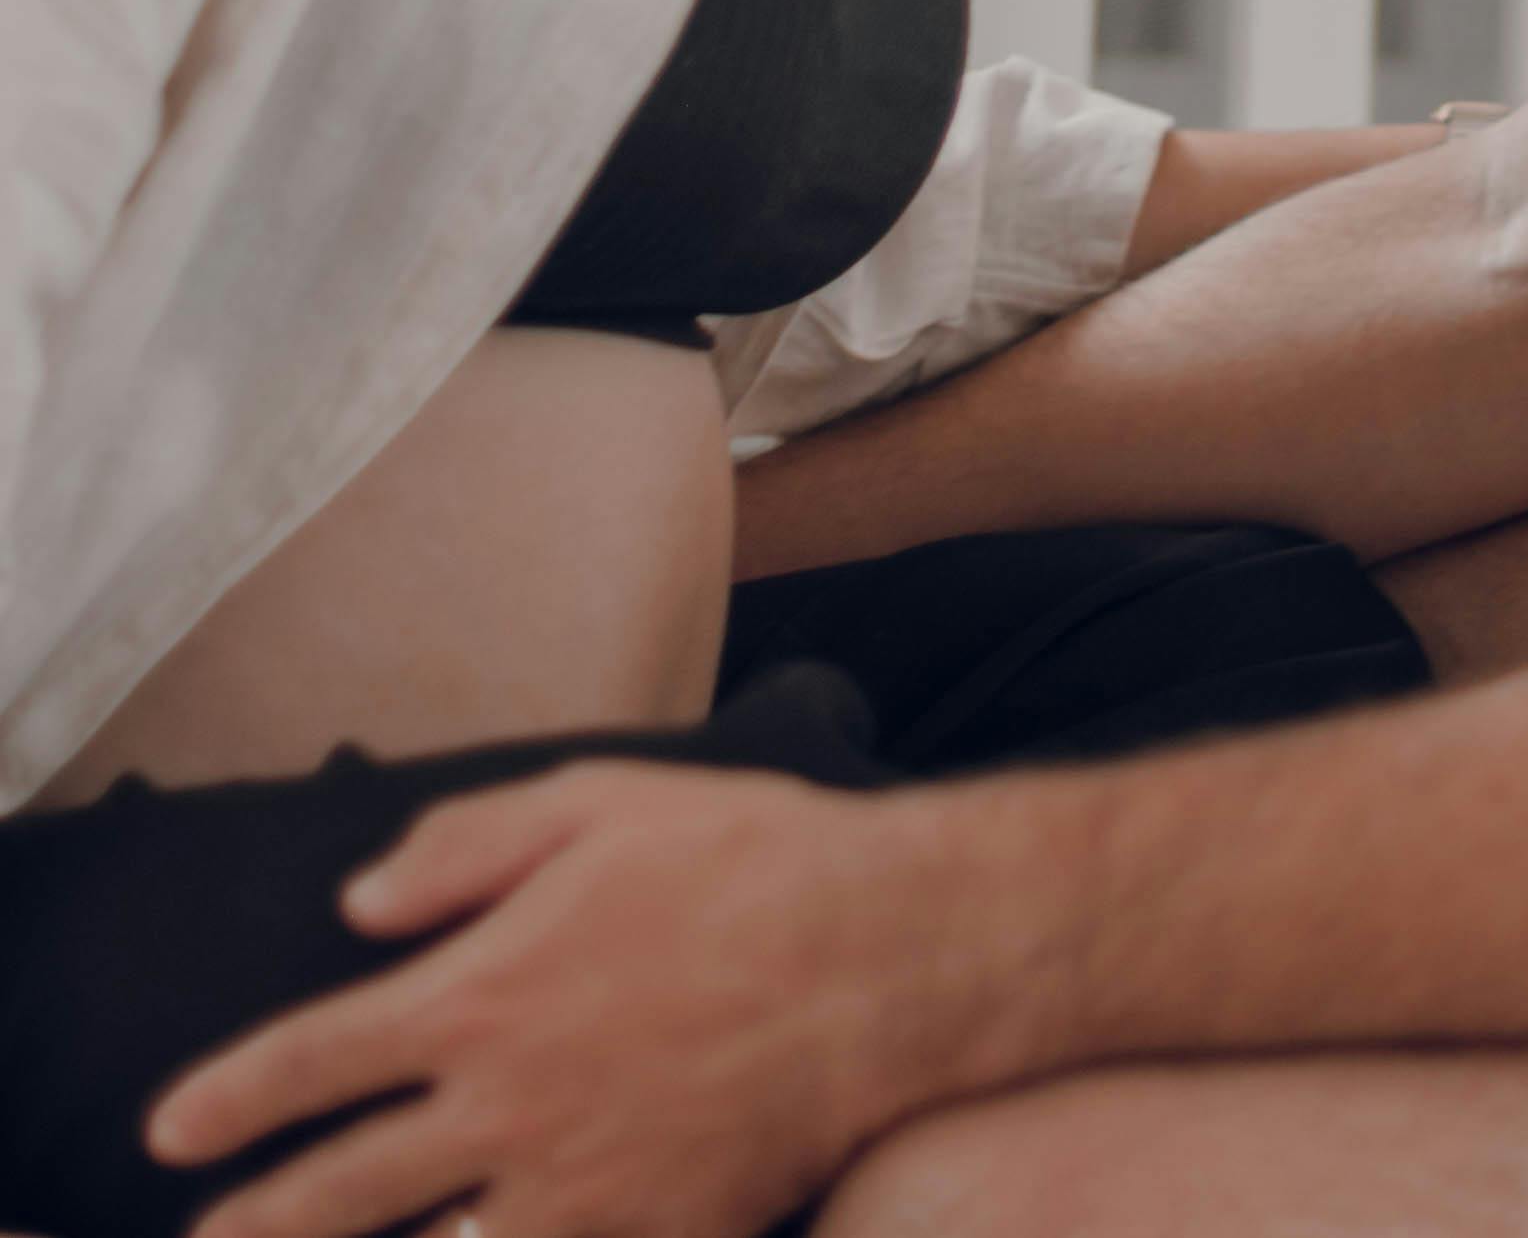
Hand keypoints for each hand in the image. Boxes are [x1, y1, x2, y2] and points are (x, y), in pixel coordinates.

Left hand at [145, 759, 956, 1237]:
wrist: (887, 959)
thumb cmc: (749, 860)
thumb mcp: (600, 803)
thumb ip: (467, 845)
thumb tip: (359, 901)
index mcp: (484, 993)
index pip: (316, 1059)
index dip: (230, 1098)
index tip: (170, 1128)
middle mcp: (509, 1108)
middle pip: (338, 1196)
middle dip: (254, 1227)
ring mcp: (578, 1189)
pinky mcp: (650, 1235)